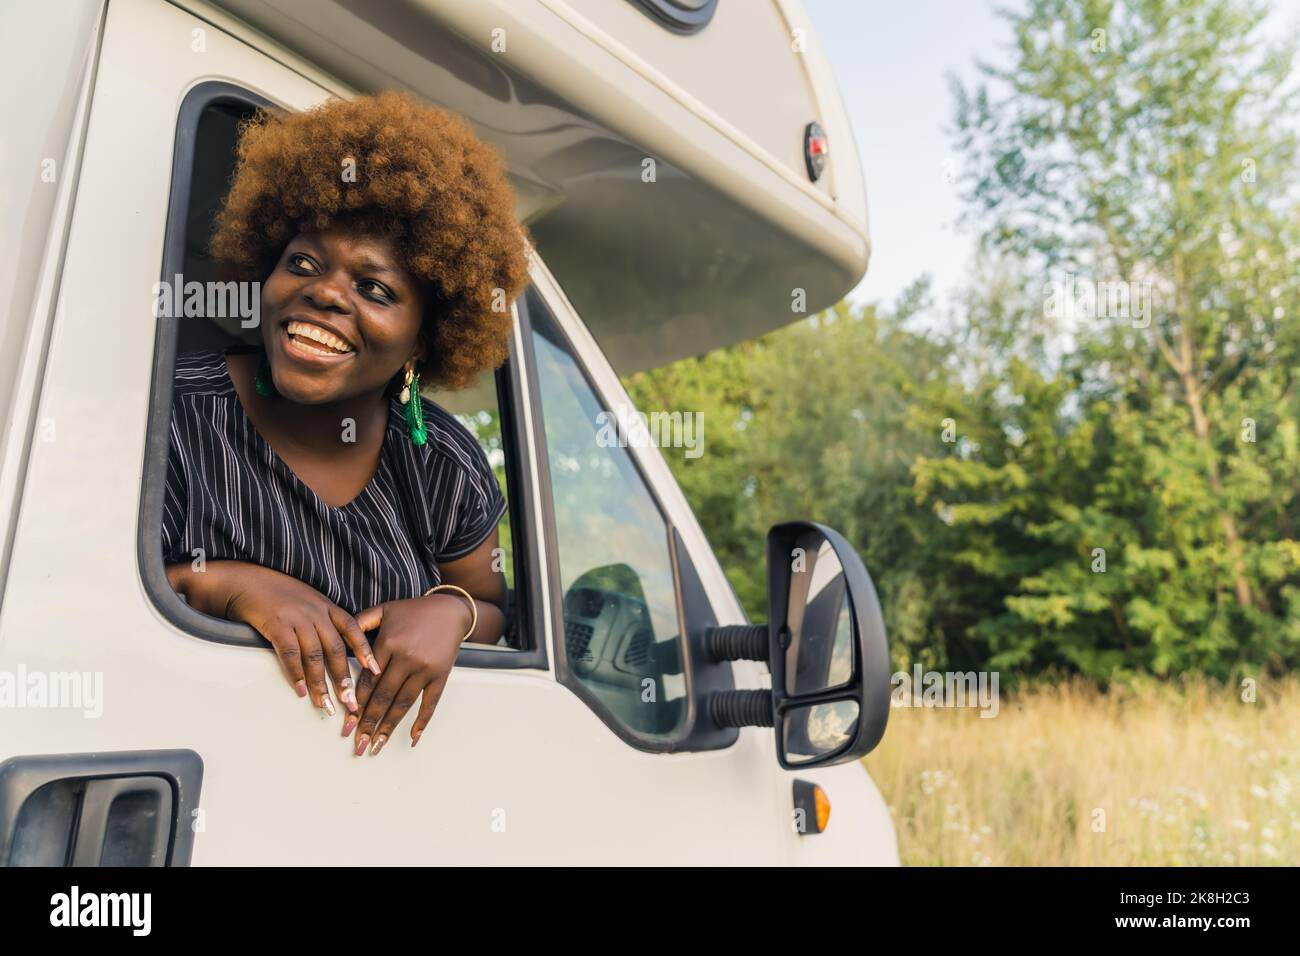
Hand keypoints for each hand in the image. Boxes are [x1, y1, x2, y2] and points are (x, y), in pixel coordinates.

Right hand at [170, 560, 380, 713]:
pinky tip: (301, 690)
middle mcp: (316, 613)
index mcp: (327, 607)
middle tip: (350, 703)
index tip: (376, 671)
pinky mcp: (277, 624)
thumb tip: (335, 652)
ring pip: (315, 656)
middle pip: (336, 649)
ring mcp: (297, 618)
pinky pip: (290, 653)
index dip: (365, 650)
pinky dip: (296, 674)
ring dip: (321, 684)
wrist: (247, 581)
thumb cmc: (279, 595)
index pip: (353, 629)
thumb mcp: (309, 602)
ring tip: (325, 704)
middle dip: (344, 678)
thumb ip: (324, 622)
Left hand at [345, 594, 472, 754]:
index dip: (355, 704)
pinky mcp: (441, 675)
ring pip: (403, 703)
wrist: (451, 609)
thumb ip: (359, 622)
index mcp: (388, 643)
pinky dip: (422, 721)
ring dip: (388, 727)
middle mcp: (406, 658)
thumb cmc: (414, 610)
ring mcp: (425, 668)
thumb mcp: (384, 610)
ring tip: (377, 746)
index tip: (346, 723)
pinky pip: (430, 702)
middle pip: (383, 697)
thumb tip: (337, 636)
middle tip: (358, 744)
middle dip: (368, 723)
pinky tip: (412, 738)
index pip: (367, 681)